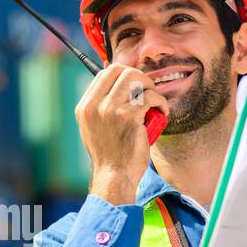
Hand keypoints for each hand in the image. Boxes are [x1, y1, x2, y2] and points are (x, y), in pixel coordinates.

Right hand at [75, 64, 167, 204]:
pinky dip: (161, 102)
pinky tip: (162, 112)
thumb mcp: (93, 129)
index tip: (135, 87)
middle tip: (147, 91)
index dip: (123, 76)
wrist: (114, 177)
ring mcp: (110, 110)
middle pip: (119, 70)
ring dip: (150, 87)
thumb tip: (115, 87)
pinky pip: (150, 97)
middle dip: (138, 76)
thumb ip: (99, 108)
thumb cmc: (109, 155)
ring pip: (136, 79)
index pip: (104, 74)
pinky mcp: (129, 116)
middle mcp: (94, 106)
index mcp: (85, 107)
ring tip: (154, 101)